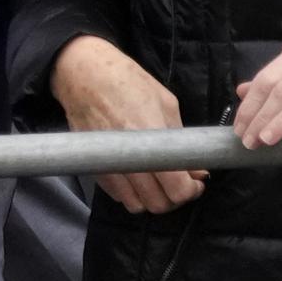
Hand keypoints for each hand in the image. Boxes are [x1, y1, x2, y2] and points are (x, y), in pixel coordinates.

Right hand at [49, 35, 203, 213]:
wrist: (84, 75)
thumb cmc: (127, 82)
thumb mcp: (165, 103)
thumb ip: (181, 141)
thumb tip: (196, 171)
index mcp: (150, 138)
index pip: (176, 188)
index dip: (191, 191)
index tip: (195, 183)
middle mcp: (128, 157)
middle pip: (158, 204)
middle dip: (174, 197)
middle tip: (179, 182)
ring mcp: (109, 165)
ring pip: (137, 205)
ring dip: (151, 198)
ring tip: (157, 181)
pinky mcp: (95, 167)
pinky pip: (118, 196)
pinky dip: (132, 193)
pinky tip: (137, 175)